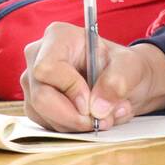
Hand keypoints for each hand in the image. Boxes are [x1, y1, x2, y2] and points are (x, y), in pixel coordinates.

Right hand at [19, 22, 164, 131]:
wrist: (122, 81)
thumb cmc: (123, 66)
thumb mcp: (131, 67)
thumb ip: (118, 82)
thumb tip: (97, 107)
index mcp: (59, 36)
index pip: (47, 67)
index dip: (70, 89)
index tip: (92, 101)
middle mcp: (38, 56)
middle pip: (41, 96)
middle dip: (73, 116)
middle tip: (100, 120)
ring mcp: (33, 81)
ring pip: (43, 114)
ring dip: (77, 124)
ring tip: (103, 115)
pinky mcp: (34, 103)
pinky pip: (46, 124)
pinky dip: (71, 128)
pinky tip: (89, 118)